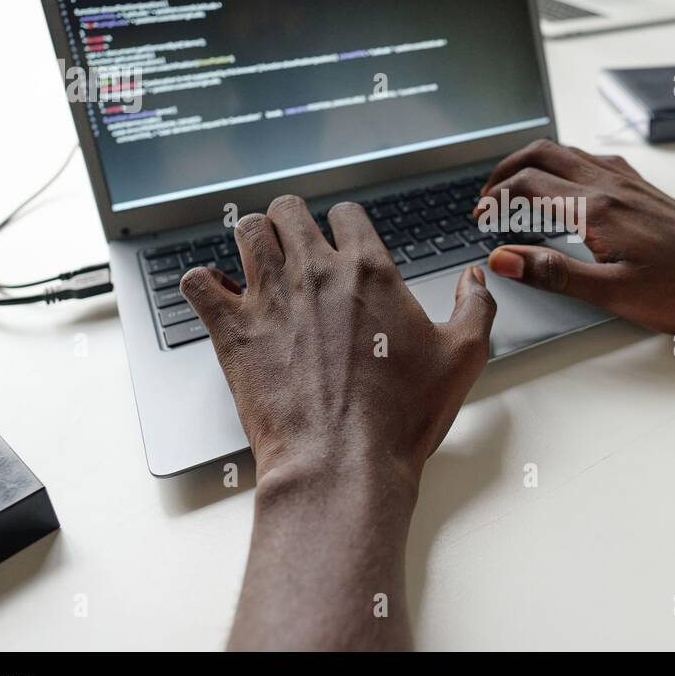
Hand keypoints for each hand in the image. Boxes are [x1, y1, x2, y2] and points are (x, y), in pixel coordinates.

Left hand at [179, 196, 495, 488]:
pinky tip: (215, 294)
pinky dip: (203, 283)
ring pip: (244, 232)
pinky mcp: (232, 330)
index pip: (347, 214)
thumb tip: (476, 278)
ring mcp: (268, 297)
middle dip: (291, 221)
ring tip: (256, 259)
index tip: (344, 242)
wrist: (342, 464)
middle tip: (295, 244)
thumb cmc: (400, 417)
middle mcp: (314, 271)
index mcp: (369, 270)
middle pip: (288, 211)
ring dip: (250, 239)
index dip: (346, 226)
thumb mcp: (462, 358)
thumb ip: (475, 306)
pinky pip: (198, 283)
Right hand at [479, 140, 674, 334]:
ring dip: (533, 163)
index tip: (480, 218)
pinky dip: (562, 165)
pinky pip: (591, 160)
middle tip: (487, 196)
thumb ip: (554, 273)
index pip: (528, 185)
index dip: (495, 199)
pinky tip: (565, 188)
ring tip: (515, 188)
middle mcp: (611, 185)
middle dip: (505, 170)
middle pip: (542, 153)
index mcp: (598, 209)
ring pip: (567, 151)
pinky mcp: (644, 189)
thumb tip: (505, 257)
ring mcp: (630, 183)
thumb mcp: (614, 293)